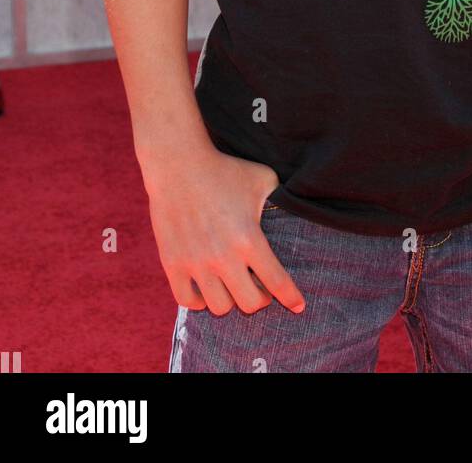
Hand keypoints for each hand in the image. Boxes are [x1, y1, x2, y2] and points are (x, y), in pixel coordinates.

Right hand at [142, 145, 305, 315]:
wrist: (179, 165)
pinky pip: (188, 301)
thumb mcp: (263, 179)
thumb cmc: (226, 170)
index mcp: (249, 239)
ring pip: (219, 307)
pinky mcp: (173, 264)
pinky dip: (199, 300)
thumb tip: (299, 208)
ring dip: (229, 299)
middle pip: (249, 304)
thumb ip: (281, 199)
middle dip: (259, 298)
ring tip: (231, 285)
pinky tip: (206, 285)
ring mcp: (196, 263)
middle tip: (258, 286)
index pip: (277, 282)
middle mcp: (223, 257)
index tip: (298, 306)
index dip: (291, 298)